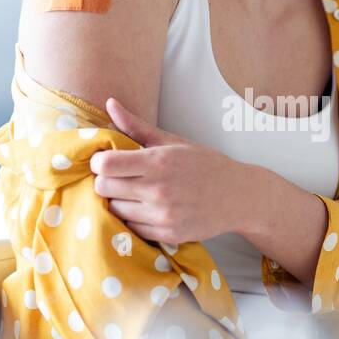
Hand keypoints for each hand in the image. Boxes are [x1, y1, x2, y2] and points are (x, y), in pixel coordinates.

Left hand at [89, 96, 240, 245]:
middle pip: (103, 188)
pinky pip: (131, 228)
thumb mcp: (173, 141)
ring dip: (119, 201)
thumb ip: (136, 126)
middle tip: (119, 178)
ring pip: (115, 210)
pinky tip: (146, 209)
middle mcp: (158, 190)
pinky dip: (133, 219)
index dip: (99, 162)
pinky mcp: (167, 234)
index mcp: (158, 162)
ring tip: (134, 193)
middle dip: (106, 181)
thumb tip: (109, 103)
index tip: (106, 161)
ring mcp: (162, 215)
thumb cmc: (204, 165)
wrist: (238, 196)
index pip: (105, 165)